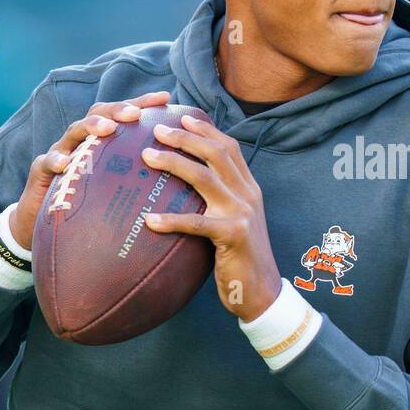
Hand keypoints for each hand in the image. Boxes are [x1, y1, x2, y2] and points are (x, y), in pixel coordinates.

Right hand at [9, 91, 171, 249]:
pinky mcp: (41, 170)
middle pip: (98, 114)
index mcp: (101, 141)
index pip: (122, 116)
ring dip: (90, 127)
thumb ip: (138, 175)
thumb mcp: (115, 186)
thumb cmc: (88, 203)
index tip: (166, 98)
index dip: (142, 104)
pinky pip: (47, 162)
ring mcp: (60, 152)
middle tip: (135, 113)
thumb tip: (177, 172)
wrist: (45, 222)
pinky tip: (66, 164)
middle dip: (117, 110)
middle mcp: (81, 141)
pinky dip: (56, 160)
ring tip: (107, 128)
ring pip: (74, 131)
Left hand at [141, 113, 281, 321]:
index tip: (181, 116)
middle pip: (216, 153)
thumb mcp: (235, 222)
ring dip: (174, 163)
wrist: (262, 292)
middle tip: (157, 130)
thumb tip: (185, 189)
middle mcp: (248, 195)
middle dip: (185, 137)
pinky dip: (172, 219)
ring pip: (205, 178)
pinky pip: (197, 223)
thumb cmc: (240, 259)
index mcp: (249, 188)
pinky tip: (150, 220)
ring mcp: (242, 214)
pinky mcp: (234, 236)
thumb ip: (219, 201)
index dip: (206, 129)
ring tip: (147, 157)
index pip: (229, 148)